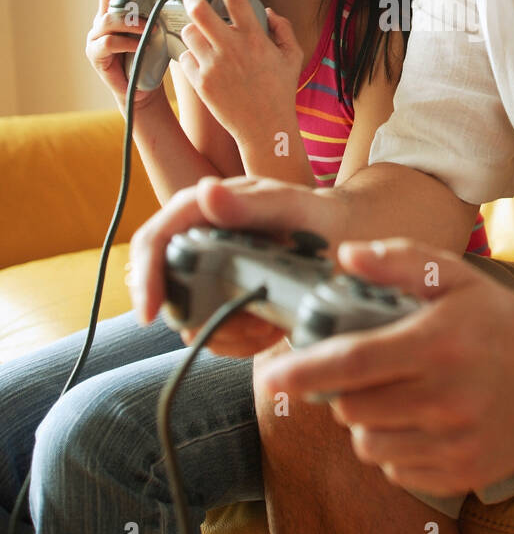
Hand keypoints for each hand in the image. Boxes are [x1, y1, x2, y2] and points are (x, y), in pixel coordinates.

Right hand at [85, 0, 164, 110]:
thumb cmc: (151, 59)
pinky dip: (126, 42)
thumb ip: (160, 14)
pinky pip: (109, 43)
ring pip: (109, 19)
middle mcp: (102, 22)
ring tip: (151, 27)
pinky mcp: (96, 55)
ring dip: (132, 21)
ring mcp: (96, 37)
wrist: (141, 90)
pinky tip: (141, 46)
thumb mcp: (158, 32)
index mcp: (116, 13)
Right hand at [127, 173, 345, 350]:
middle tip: (253, 324)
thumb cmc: (322, 216)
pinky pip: (214, 334)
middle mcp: (201, 240)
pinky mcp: (225, 299)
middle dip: (202, 316)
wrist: (348, 238)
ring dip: (228, 331)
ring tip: (271, 323)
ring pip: (190, 318)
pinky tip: (271, 328)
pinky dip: (241, 341)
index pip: (156, 239)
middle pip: (168, 288)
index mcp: (206, 208)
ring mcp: (210, 272)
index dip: (145, 276)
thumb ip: (253, 204)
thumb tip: (205, 192)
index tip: (149, 316)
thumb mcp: (295, 208)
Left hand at [176, 0, 303, 143]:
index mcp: (255, 38)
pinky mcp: (201, 83)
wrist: (264, 127)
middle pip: (200, 10)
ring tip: (198, 31)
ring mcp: (213, 66)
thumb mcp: (293, 57)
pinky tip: (199, 59)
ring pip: (188, 33)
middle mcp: (232, 49)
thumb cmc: (281, 92)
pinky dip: (189, 55)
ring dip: (191, 28)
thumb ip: (283, 29)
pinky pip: (184, 58)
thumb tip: (267, 11)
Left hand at [257, 239, 513, 497]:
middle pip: (352, 409)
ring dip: (367, 423)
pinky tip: (422, 422)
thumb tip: (344, 256)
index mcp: (436, 345)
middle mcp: (444, 398)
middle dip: (343, 392)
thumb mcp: (453, 277)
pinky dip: (396, 451)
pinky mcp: (462, 473)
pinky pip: (398, 471)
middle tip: (365, 373)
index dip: (305, 370)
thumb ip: (397, 261)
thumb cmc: (498, 320)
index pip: (352, 362)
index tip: (272, 376)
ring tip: (396, 396)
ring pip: (370, 445)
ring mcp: (454, 442)